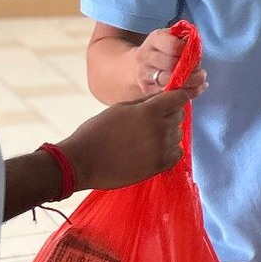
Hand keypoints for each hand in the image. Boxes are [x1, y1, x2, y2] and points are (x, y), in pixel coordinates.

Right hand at [59, 92, 186, 190]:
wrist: (81, 162)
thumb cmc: (96, 132)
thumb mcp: (120, 108)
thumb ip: (146, 102)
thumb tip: (166, 96)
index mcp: (149, 111)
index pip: (179, 98)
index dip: (176, 97)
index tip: (172, 100)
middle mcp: (160, 129)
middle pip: (179, 116)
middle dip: (169, 115)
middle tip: (150, 121)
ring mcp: (161, 149)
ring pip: (178, 135)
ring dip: (167, 134)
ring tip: (145, 138)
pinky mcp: (160, 165)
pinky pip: (177, 153)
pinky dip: (169, 150)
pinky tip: (153, 150)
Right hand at [134, 27, 206, 99]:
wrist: (139, 65)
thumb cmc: (164, 50)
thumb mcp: (173, 38)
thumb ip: (186, 39)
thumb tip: (197, 47)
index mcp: (155, 39)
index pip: (173, 45)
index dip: (188, 51)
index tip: (196, 54)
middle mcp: (145, 56)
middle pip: (171, 64)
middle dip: (191, 69)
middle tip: (202, 71)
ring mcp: (144, 74)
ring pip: (169, 81)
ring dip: (191, 82)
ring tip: (201, 81)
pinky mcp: (146, 89)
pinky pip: (169, 94)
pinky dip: (188, 93)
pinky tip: (197, 89)